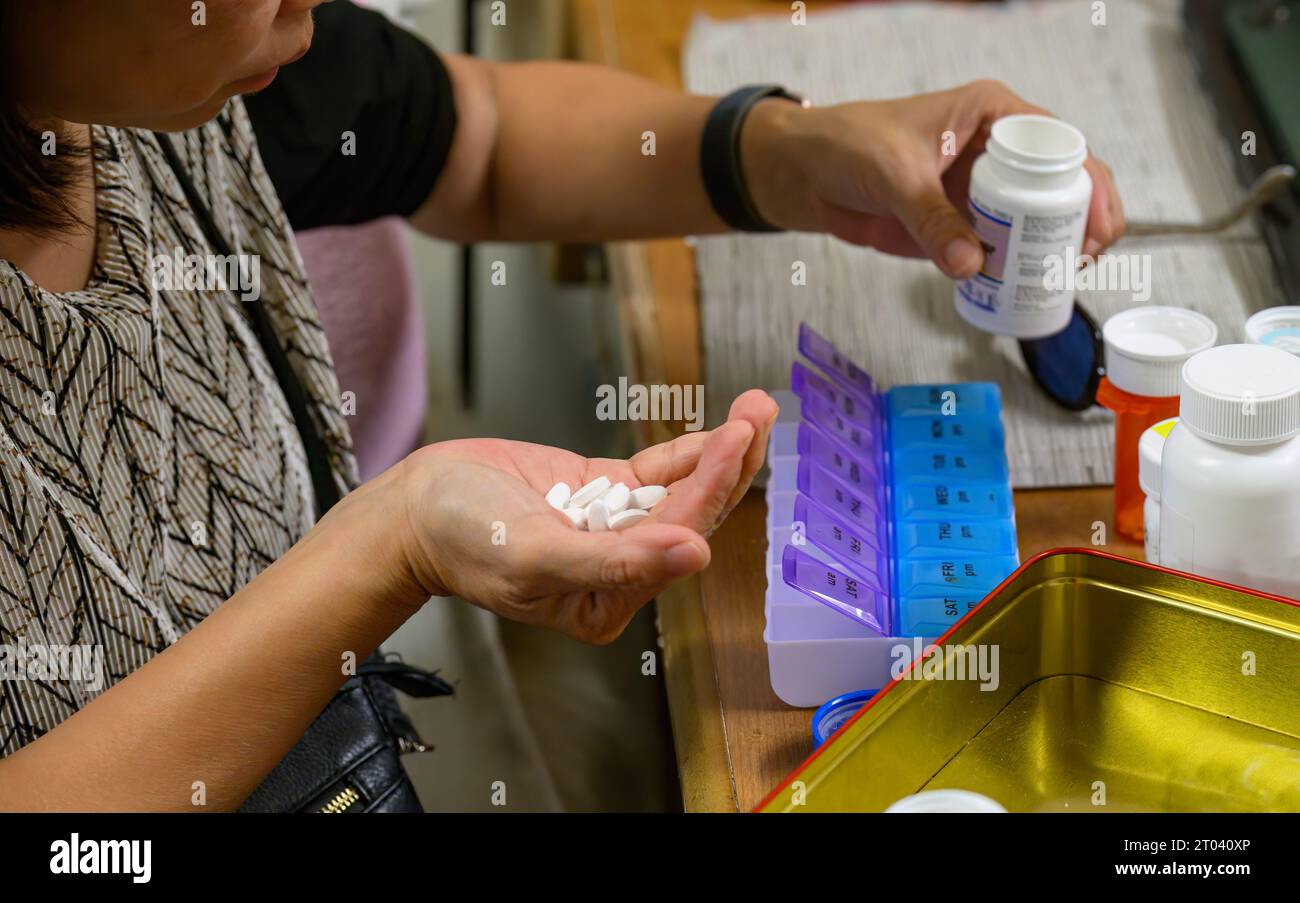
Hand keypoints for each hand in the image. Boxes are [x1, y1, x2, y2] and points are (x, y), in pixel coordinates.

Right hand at [391, 390, 777, 642]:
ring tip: (757, 408)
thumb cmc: (459, 541)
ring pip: (682, 488)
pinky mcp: (603, 492)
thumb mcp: (534, 554)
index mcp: (607, 601)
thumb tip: (692, 557)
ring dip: (720, 451)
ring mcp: (614, 526)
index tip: (736, 440)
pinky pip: (657, 471)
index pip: (674, 541)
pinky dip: (688, 449)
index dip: (709, 489)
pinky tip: (721, 428)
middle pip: (691, 512)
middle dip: (731, 464)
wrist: (414, 509)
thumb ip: (614, 562)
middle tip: (761, 412)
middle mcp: (620, 569)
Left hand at [742, 79, 1125, 278]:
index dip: (1089, 184)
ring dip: (1050, 253)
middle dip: (1079, 225)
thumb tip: (971, 265)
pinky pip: (1000, 251)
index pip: (1061, 145)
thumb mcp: (894, 175)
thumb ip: (931, 219)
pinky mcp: (962, 226)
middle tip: (1080, 264)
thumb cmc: (847, 146)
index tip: (1095, 226)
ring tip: (1058, 282)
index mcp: (995, 115)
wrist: (805, 174)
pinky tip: (1023, 290)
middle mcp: (998, 152)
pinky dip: (1014, 271)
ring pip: (1036, 223)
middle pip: (1061, 187)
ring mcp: (983, 192)